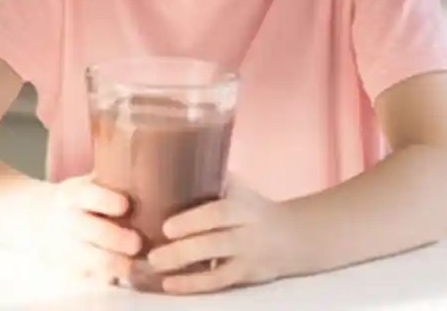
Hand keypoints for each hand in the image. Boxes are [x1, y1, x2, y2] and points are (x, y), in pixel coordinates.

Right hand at [31, 175, 141, 283]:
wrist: (33, 218)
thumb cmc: (75, 201)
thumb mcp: (84, 184)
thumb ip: (111, 182)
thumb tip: (149, 175)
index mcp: (73, 196)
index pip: (88, 196)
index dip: (107, 201)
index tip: (125, 205)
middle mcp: (68, 221)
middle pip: (93, 231)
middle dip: (117, 239)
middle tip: (137, 243)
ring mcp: (66, 248)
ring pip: (94, 262)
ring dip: (118, 265)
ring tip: (136, 265)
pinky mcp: (69, 269)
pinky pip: (92, 279)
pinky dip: (110, 279)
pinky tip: (126, 276)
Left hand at [145, 179, 301, 294]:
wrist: (293, 236)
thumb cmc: (252, 207)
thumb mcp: (238, 189)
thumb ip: (211, 179)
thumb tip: (168, 161)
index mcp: (245, 207)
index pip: (221, 213)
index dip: (194, 221)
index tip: (167, 227)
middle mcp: (249, 234)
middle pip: (217, 243)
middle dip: (185, 250)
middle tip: (152, 254)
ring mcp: (249, 259)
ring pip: (218, 270)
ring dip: (185, 273)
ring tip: (155, 267)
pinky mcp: (246, 277)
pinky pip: (219, 284)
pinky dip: (194, 286)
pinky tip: (170, 284)